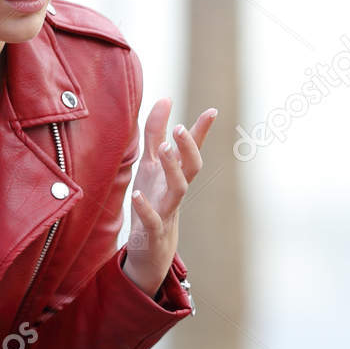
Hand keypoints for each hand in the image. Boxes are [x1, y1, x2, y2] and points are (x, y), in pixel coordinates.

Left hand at [122, 97, 217, 297]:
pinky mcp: (152, 232)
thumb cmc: (152, 201)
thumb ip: (156, 133)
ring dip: (173, 170)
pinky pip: (153, 221)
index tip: (212, 111)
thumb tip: (165, 99)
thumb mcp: (150, 165)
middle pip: (192, 168)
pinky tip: (137, 196)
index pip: (192, 151)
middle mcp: (176, 191)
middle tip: (181, 127)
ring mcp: (167, 211)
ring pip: (178, 191)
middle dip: (189, 148)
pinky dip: (146, 209)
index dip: (201, 131)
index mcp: (175, 175)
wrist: (149, 249)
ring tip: (165, 149)